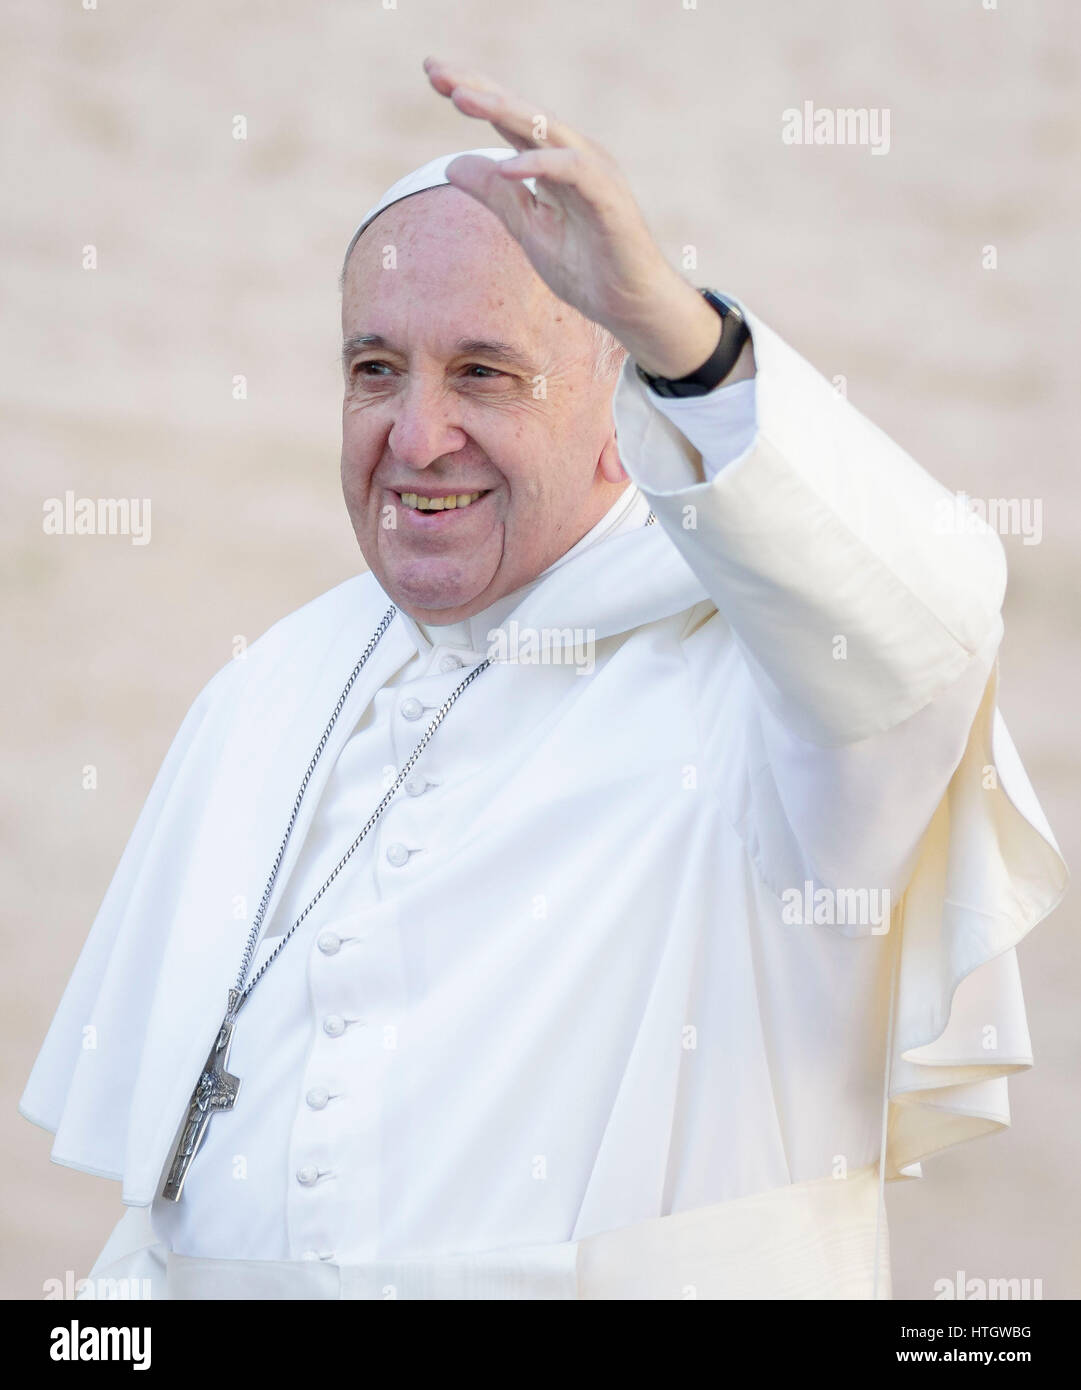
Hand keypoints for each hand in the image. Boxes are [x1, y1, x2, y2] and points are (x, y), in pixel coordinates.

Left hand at [422, 56, 745, 380]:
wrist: (628, 306)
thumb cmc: (586, 267)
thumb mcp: (526, 228)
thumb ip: (494, 195)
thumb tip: (451, 165)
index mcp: (551, 160)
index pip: (507, 118)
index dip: (472, 93)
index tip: (431, 74)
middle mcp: (573, 154)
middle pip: (521, 112)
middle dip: (479, 88)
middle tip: (435, 72)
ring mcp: (593, 172)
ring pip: (544, 130)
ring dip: (503, 111)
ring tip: (461, 98)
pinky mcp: (608, 197)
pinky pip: (571, 171)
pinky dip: (538, 165)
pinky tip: (506, 168)